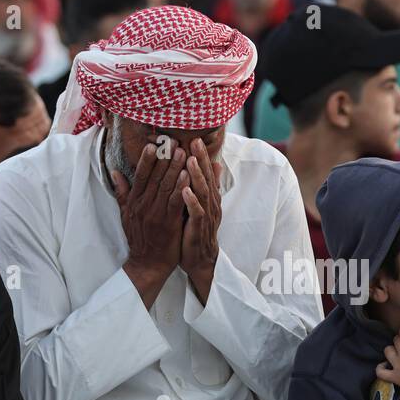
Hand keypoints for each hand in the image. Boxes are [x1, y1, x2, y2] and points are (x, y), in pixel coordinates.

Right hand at [112, 140, 189, 305]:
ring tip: (183, 153)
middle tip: (173, 142)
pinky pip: (175, 202)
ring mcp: (155, 214)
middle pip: (154, 178)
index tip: (153, 145)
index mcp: (134, 202)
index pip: (140, 176)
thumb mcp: (126, 214)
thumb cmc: (139, 237)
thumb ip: (122, 192)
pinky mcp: (167, 223)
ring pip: (165, 187)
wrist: (147, 263)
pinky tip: (188, 176)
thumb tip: (114, 172)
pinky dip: (181, 188)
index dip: (147, 160)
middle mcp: (143, 206)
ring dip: (175, 169)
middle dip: (164, 159)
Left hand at [179, 137, 221, 299]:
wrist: (200, 260)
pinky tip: (184, 191)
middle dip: (200, 160)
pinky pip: (197, 213)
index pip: (207, 173)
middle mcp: (211, 204)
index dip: (202, 156)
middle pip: (207, 178)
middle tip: (194, 142)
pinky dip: (192, 201)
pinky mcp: (199, 229)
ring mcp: (206, 216)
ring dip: (197, 177)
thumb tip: (215, 164)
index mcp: (209, 198)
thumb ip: (206, 186)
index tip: (194, 139)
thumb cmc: (198, 231)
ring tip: (189, 161)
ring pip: (204, 193)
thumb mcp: (203, 205)